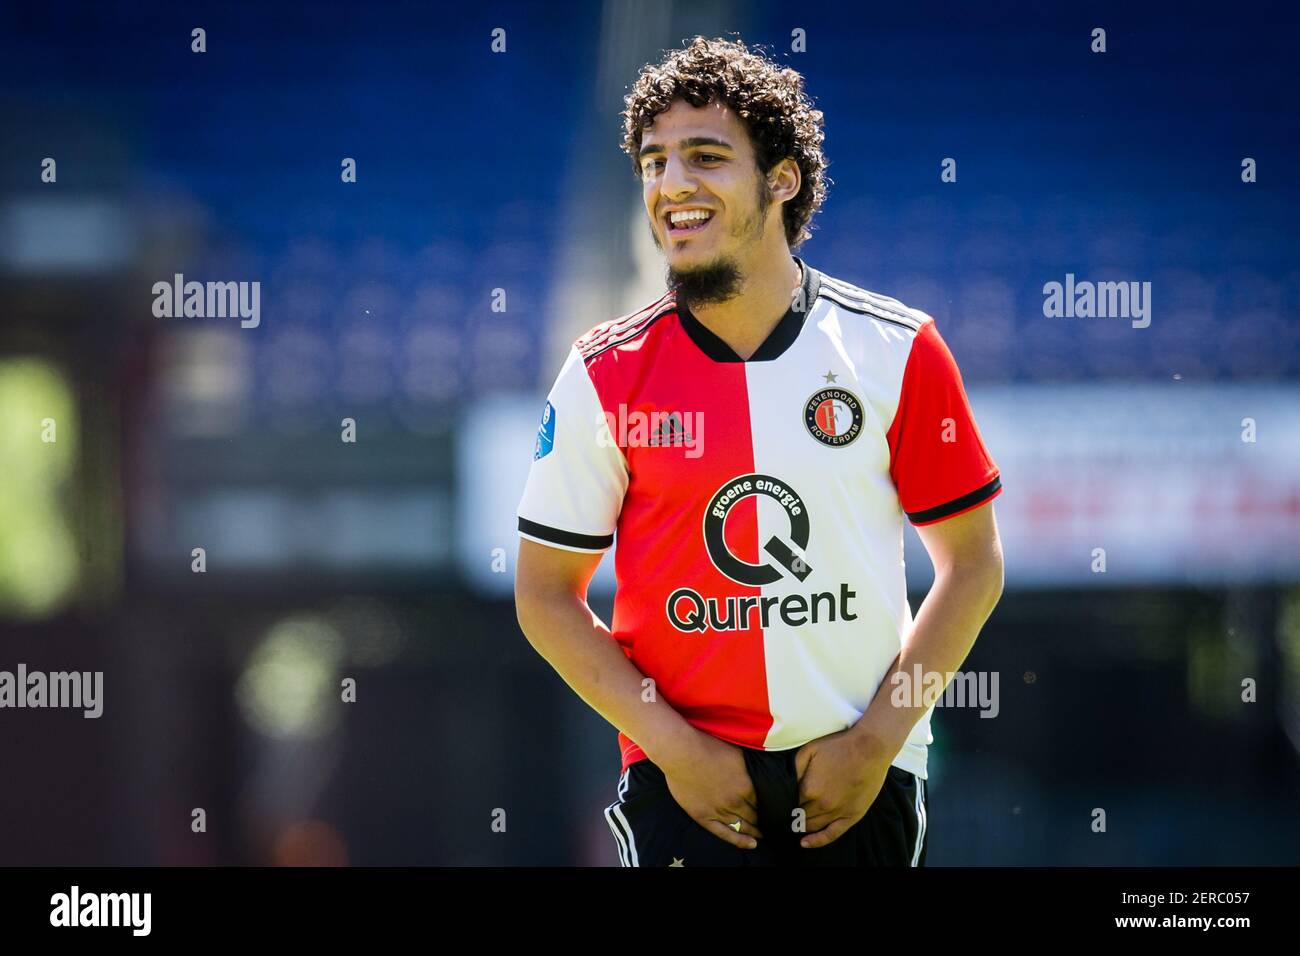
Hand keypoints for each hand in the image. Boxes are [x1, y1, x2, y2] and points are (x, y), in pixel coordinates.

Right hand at [659, 732, 764, 849]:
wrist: (681, 752)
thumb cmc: (707, 746)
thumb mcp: (737, 753)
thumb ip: (750, 766)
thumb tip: (763, 770)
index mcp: (746, 785)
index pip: (764, 801)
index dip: (769, 805)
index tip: (774, 807)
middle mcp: (735, 801)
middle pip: (756, 815)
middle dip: (764, 819)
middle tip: (770, 822)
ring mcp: (719, 811)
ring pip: (744, 826)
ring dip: (755, 830)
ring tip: (762, 833)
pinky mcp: (703, 816)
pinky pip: (725, 833)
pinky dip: (739, 840)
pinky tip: (751, 843)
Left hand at [793, 729, 891, 848]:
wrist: (871, 747)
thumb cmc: (839, 746)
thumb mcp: (809, 750)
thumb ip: (794, 769)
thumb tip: (782, 784)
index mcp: (809, 789)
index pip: (788, 802)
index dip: (782, 801)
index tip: (778, 801)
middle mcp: (822, 805)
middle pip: (798, 815)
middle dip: (791, 813)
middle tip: (785, 810)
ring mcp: (838, 812)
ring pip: (811, 825)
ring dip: (800, 825)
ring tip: (794, 821)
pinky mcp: (852, 816)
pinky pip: (832, 835)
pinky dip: (817, 841)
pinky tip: (805, 843)